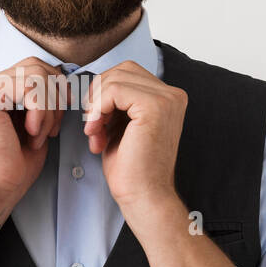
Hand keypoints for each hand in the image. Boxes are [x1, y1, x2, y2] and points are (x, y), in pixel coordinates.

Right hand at [0, 56, 68, 215]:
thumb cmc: (13, 164)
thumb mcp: (35, 122)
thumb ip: (42, 98)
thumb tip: (64, 79)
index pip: (35, 67)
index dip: (56, 89)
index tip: (58, 119)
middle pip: (38, 65)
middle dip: (56, 96)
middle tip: (52, 128)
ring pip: (38, 74)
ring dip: (49, 108)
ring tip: (40, 134)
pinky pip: (31, 87)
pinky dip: (41, 112)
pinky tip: (32, 133)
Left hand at [81, 60, 186, 212]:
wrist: (143, 196)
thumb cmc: (131, 168)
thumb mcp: (121, 126)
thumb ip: (116, 103)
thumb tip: (96, 84)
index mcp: (168, 98)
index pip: (127, 73)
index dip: (104, 93)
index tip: (96, 122)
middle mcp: (172, 95)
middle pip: (121, 70)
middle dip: (98, 95)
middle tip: (92, 125)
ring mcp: (166, 99)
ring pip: (114, 78)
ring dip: (95, 105)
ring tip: (95, 132)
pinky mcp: (154, 107)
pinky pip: (113, 90)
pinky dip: (98, 108)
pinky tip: (96, 131)